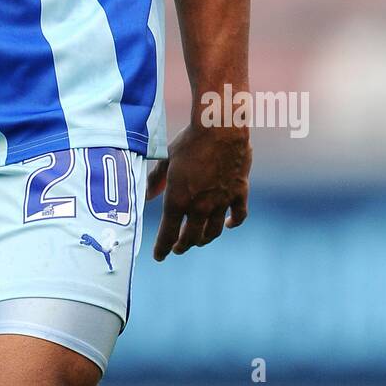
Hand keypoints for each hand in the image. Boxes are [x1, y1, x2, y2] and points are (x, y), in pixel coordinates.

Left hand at [145, 122, 250, 260]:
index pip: (168, 234)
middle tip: (177, 248)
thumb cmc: (189, 141)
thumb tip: (146, 197)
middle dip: (182, 246)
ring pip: (212, 232)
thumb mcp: (166, 160)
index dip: (162, 248)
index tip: (159, 256)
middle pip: (191, 237)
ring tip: (198, 241)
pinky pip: (238, 216)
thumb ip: (155, 182)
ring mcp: (222, 202)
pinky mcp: (239, 193)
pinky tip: (228, 225)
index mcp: (178, 200)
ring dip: (204, 240)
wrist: (220, 128)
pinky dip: (233, 224)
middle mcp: (200, 207)